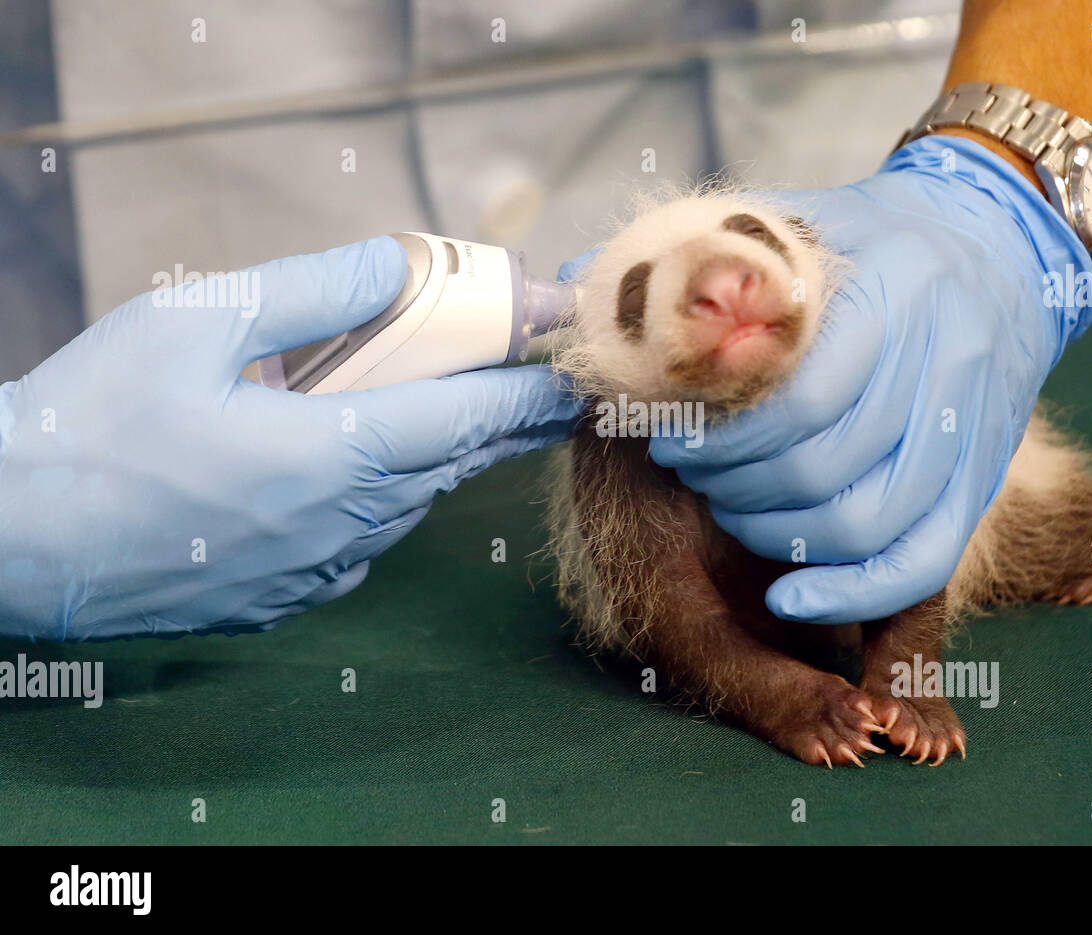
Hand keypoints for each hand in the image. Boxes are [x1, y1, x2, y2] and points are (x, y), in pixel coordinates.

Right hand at [0, 237, 579, 639]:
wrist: (10, 539)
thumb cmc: (90, 426)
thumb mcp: (196, 322)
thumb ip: (313, 289)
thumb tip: (399, 264)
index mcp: (334, 454)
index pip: (470, 417)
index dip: (530, 389)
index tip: (574, 371)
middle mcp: (341, 526)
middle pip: (449, 464)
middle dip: (494, 418)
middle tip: (525, 383)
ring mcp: (312, 574)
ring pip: (405, 509)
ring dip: (429, 459)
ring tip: (427, 412)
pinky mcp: (278, 602)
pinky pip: (357, 549)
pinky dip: (373, 505)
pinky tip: (342, 476)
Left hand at [643, 136, 1091, 622]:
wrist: (999, 241)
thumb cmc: (874, 237)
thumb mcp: (791, 218)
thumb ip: (692, 250)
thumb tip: (579, 282)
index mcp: (891, 292)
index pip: (799, 399)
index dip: (718, 437)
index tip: (666, 436)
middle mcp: (943, 365)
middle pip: (823, 470)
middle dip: (732, 485)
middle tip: (689, 470)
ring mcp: (972, 430)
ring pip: (865, 523)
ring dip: (775, 535)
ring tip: (731, 508)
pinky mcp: (984, 477)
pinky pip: (925, 561)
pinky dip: (853, 592)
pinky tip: (790, 596)